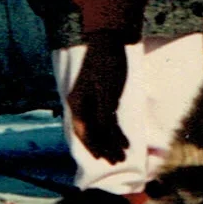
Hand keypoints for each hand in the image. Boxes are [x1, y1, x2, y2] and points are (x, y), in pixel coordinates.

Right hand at [66, 36, 129, 164]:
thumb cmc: (106, 64)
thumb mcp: (106, 90)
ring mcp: (92, 103)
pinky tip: (124, 141)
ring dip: (110, 142)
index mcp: (78, 104)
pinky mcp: (103, 99)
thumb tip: (102, 133)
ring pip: (100, 128)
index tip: (102, 158)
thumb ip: (103, 112)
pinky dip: (115, 131)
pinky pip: (107, 120)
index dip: (93, 146)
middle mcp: (82, 105)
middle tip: (116, 161)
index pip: (84, 131)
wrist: (108, 42)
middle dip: (103, 148)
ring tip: (121, 155)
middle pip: (91, 132)